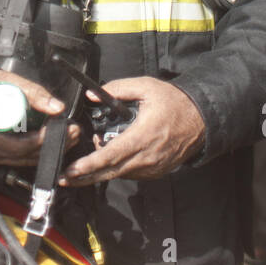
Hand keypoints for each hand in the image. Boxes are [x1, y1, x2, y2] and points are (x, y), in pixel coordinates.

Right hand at [0, 70, 77, 167]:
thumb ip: (36, 94)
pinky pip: (21, 159)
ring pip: (26, 160)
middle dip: (53, 145)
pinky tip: (53, 141)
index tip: (64, 128)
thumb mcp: (12, 83)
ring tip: (69, 135)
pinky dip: (38, 152)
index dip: (46, 140)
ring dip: (49, 150)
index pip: (22, 146)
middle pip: (27, 155)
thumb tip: (58, 108)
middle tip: (73, 131)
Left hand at [58, 77, 204, 186]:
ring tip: (82, 166)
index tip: (72, 170)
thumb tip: (92, 95)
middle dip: (85, 176)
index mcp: (142, 137)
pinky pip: (131, 174)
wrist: (201, 120)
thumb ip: (118, 88)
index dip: (89, 165)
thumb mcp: (146, 87)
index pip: (110, 156)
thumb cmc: (174, 102)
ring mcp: (152, 167)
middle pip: (110, 172)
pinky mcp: (156, 172)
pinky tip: (107, 162)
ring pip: (120, 174)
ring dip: (100, 171)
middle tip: (64, 177)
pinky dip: (117, 169)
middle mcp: (146, 157)